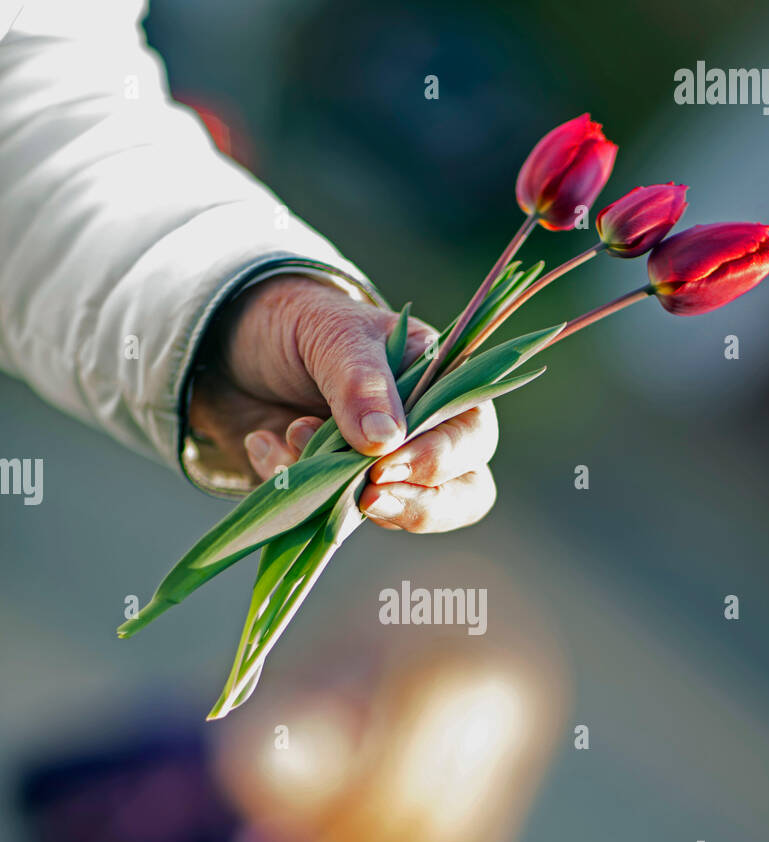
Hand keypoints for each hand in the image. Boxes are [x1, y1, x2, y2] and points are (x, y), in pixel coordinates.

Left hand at [188, 275, 497, 532]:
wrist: (225, 347)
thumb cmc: (296, 323)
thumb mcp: (329, 333)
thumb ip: (361, 383)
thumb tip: (387, 444)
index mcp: (440, 384)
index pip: (471, 436)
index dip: (439, 459)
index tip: (385, 465)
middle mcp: (423, 435)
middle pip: (460, 495)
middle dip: (418, 506)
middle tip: (369, 497)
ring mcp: (380, 473)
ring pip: (393, 514)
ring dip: (342, 492)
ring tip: (294, 432)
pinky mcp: (335, 496)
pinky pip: (325, 517)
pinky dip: (292, 486)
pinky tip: (262, 441)